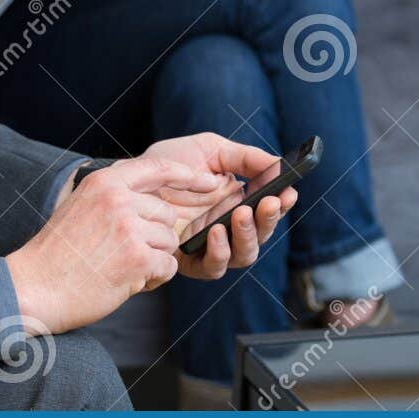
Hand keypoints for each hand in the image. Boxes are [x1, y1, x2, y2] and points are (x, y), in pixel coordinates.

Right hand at [6, 158, 219, 335]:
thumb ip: (113, 197)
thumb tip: (150, 199)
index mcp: (103, 183)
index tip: (209, 181)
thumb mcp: (79, 208)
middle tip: (125, 253)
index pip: (156, 167)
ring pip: (170, 241)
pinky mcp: (138, 258)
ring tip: (120, 267)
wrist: (35, 286)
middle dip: (156, 236)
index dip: (187, 175)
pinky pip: (168, 265)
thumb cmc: (57, 254)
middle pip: (166, 214)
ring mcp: (128, 228)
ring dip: (154, 258)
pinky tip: (125, 280)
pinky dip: (154, 277)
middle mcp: (118, 199)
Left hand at [140, 132, 297, 280]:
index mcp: (237, 200)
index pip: (268, 208)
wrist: (130, 177)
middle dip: (269, 219)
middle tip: (268, 202)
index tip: (288, 191)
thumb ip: (245, 157)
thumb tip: (279, 164)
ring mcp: (210, 244)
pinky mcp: (189, 259)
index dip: (282, 204)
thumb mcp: (209, 150)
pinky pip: (212, 267)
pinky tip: (215, 232)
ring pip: (243, 255)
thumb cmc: (169, 162)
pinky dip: (219, 252)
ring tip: (241, 213)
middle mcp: (228, 225)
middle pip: (261, 234)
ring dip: (247, 236)